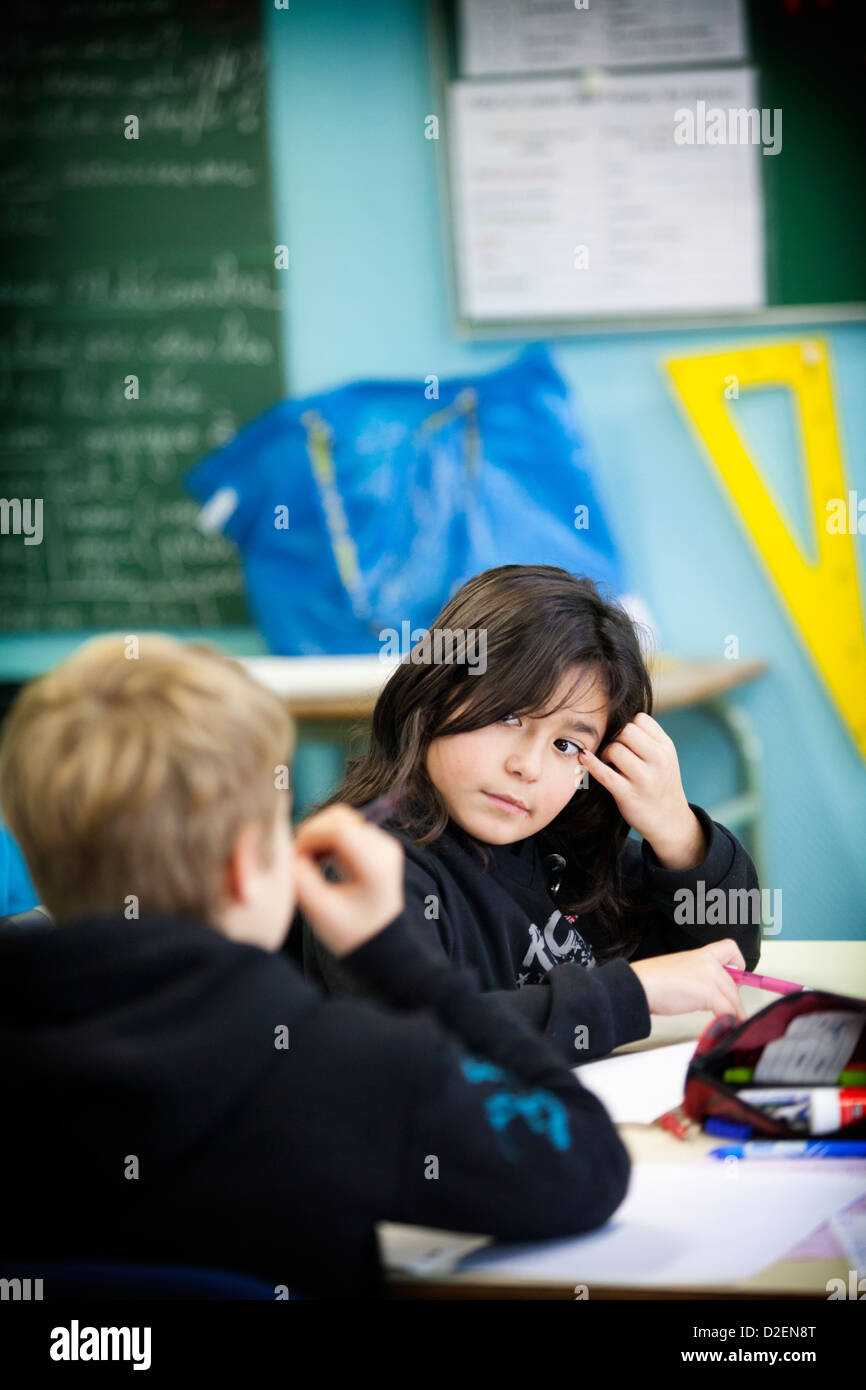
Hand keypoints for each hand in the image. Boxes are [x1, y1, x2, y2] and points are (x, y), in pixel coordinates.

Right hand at [292, 805, 404, 957]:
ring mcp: (383, 843)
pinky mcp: (377, 842)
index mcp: (375, 866)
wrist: (380, 942)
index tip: (295, 859)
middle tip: (299, 860)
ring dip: (318, 834)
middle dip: (311, 833)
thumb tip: (287, 851)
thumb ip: (300, 880)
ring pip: (340, 817)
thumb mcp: (320, 912)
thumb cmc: (351, 933)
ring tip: (309, 861)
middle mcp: (384, 848)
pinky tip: (320, 859)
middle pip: (339, 817)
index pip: (338, 830)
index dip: (309, 837)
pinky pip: (345, 826)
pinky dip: (326, 837)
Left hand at [578, 712, 705, 868]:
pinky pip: (605, 774)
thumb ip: (647, 739)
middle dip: (615, 738)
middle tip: (613, 751)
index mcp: (666, 748)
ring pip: (615, 749)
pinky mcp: (629, 795)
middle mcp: (659, 761)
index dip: (628, 726)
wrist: (670, 821)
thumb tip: (615, 718)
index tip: (625, 740)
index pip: (640, 719)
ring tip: (609, 763)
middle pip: (626, 731)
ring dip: (605, 754)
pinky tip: (584, 758)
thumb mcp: (664, 758)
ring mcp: (645, 779)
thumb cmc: (660, 784)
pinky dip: (591, 764)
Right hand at [630, 939, 747, 1020]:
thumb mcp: (677, 971)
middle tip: (732, 1010)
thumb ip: (694, 977)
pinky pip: (728, 1009)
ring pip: (733, 996)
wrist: (639, 986)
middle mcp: (707, 962)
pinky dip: (731, 1019)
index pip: (729, 948)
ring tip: (734, 1022)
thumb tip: (702, 994)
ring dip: (736, 1012)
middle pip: (733, 981)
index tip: (736, 975)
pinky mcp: (708, 992)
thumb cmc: (650, 981)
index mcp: (699, 954)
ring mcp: (708, 976)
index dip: (737, 963)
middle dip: (734, 998)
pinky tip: (726, 1025)